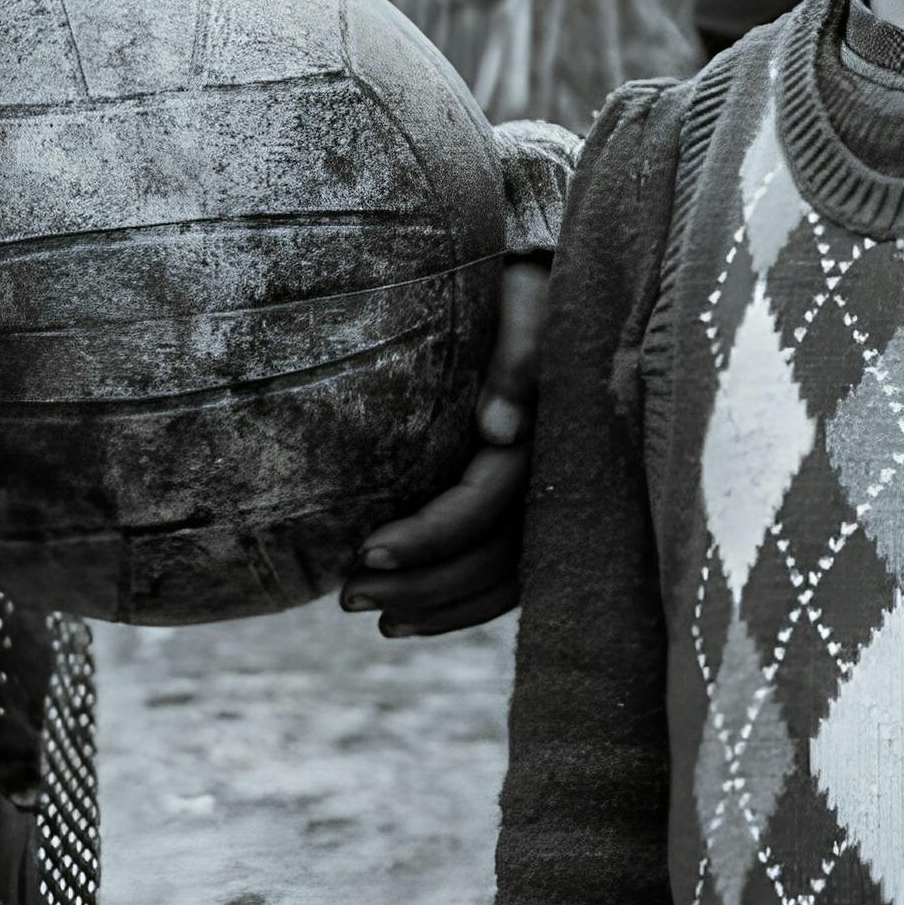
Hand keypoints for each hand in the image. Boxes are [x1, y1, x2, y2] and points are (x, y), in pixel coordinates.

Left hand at [343, 255, 543, 635]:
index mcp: (545, 434)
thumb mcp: (525, 303)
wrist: (558, 285)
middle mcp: (555, 477)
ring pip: (501, 578)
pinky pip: (509, 575)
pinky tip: (409, 619)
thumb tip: (500, 431)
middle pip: (490, 558)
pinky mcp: (539, 507)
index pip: (482, 505)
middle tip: (345, 596)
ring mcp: (552, 498)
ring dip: (436, 606)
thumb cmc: (527, 287)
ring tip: (370, 616)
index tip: (363, 551)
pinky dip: (462, 605)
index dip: (427, 537)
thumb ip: (516, 357)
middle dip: (420, 586)